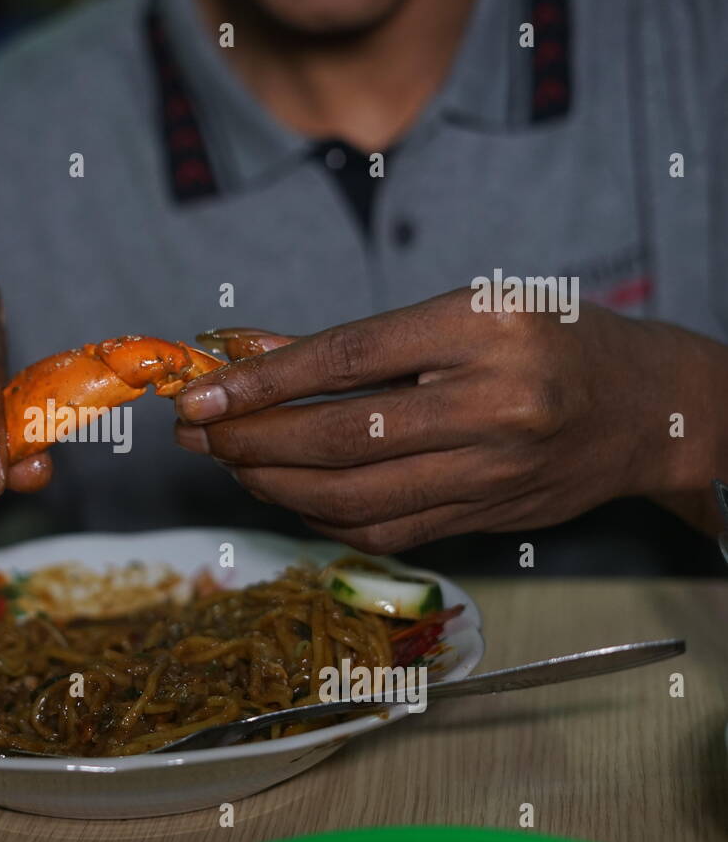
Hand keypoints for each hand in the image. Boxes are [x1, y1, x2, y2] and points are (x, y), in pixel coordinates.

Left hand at [174, 288, 709, 552]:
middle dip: (251, 442)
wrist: (647, 408)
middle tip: (195, 434)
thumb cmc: (546, 341)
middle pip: (342, 439)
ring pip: (354, 497)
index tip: (201, 396)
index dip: (263, 383)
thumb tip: (247, 352)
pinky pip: (383, 530)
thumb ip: (352, 340)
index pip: (348, 360)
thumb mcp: (459, 311)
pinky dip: (319, 516)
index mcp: (485, 330)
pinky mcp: (487, 520)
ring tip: (229, 462)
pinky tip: (283, 492)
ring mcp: (494, 472)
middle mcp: (494, 406)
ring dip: (273, 485)